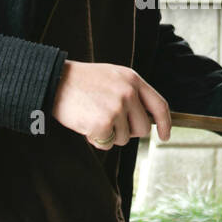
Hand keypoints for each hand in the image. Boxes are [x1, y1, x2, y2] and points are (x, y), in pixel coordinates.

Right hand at [51, 60, 171, 148]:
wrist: (55, 81)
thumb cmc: (82, 82)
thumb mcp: (113, 77)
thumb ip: (131, 93)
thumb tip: (147, 120)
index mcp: (132, 80)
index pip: (159, 105)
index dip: (165, 124)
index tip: (165, 136)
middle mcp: (128, 93)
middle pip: (143, 128)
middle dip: (129, 132)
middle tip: (110, 123)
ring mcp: (116, 108)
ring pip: (124, 138)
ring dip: (109, 135)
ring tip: (93, 117)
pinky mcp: (103, 123)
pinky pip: (107, 144)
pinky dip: (96, 140)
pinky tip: (86, 124)